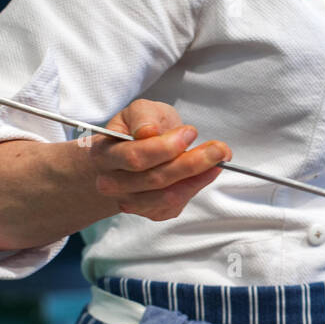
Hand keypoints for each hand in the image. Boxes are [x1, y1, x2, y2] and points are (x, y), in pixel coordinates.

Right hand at [90, 98, 231, 221]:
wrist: (132, 153)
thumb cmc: (136, 130)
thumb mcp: (139, 111)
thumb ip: (143, 116)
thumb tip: (148, 131)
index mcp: (104, 155)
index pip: (136, 157)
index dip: (166, 147)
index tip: (190, 132)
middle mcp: (112, 183)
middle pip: (155, 179)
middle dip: (191, 163)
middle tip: (218, 148)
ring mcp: (131, 202)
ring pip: (168, 196)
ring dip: (199, 177)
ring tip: (220, 158)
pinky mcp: (151, 212)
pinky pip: (176, 205)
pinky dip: (196, 187)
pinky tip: (208, 171)